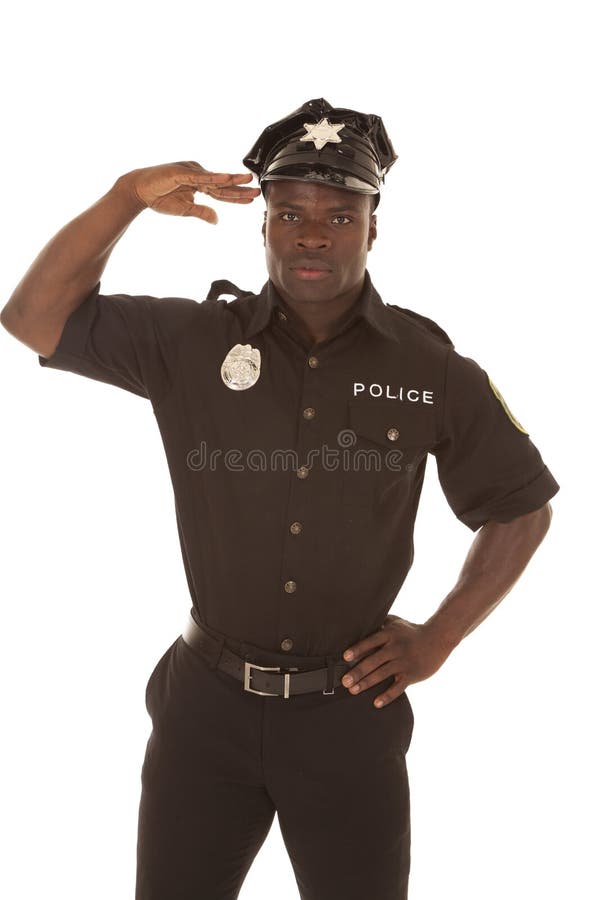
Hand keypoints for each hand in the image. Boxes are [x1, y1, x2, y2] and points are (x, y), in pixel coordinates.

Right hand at [122, 161, 261, 222]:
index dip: (236, 196)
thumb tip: (217, 220)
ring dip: (231, 180)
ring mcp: (190, 172)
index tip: (251, 199)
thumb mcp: (185, 210)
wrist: (139, 189)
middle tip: (257, 190)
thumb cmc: (160, 197)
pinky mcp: (181, 172)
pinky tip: (226, 179)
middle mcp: (197, 175)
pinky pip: (200, 177)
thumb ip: (202, 213)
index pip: (221, 192)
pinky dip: (214, 178)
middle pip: (222, 184)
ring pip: (214, 179)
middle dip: (240, 188)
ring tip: (247, 181)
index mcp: (199, 184)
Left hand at [341, 614, 452, 707]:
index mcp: (390, 634)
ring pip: (383, 674)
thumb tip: (358, 624)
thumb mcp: (395, 622)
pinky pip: (398, 687)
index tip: (345, 657)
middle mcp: (396, 647)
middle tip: (344, 681)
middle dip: (358, 671)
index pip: (371, 641)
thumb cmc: (411, 631)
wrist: (438, 638)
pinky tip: (376, 703)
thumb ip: (379, 623)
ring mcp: (404, 662)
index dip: (358, 649)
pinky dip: (387, 696)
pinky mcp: (412, 674)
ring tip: (353, 690)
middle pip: (374, 660)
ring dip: (367, 683)